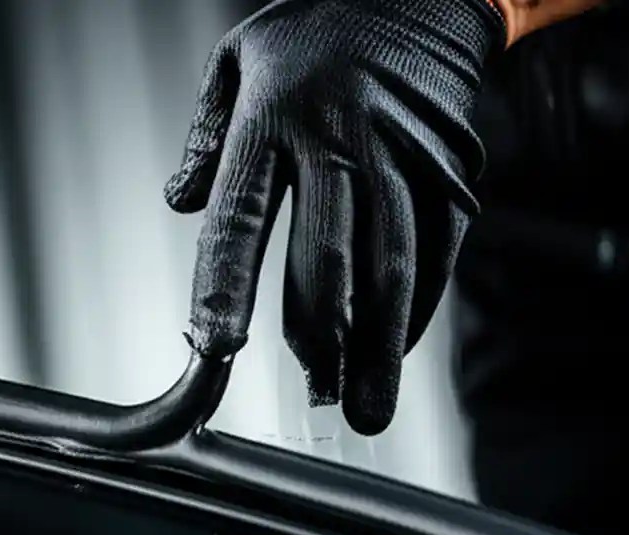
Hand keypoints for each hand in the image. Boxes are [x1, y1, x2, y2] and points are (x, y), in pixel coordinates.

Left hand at [166, 0, 503, 433]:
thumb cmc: (313, 32)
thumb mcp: (236, 61)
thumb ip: (205, 137)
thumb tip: (179, 202)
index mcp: (269, 122)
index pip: (238, 218)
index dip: (225, 288)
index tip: (216, 347)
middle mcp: (336, 145)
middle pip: (326, 257)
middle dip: (320, 338)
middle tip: (316, 399)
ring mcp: (400, 159)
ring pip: (391, 266)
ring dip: (377, 344)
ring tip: (365, 404)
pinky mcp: (449, 170)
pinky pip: (437, 252)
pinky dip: (419, 307)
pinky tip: (397, 347)